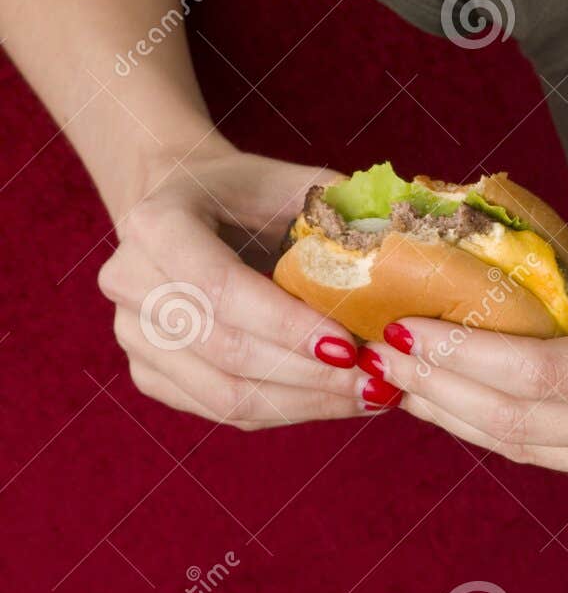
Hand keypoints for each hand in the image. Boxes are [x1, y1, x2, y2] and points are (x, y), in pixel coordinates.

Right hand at [96, 144, 399, 427]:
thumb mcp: (295, 183)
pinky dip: (284, 410)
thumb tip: (413, 250)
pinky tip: (335, 399)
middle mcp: (130, 280)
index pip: (222, 288)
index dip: (285, 324)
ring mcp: (132, 334)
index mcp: (156, 223)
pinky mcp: (148, 372)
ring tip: (369, 394)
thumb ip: (343, 212)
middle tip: (377, 378)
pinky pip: (219, 409)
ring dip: (304, 402)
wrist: (188, 201)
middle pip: (224, 350)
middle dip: (307, 374)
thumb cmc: (252, 191)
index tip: (350, 345)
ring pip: (223, 394)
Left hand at [360, 246, 567, 505]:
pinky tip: (476, 400)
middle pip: (517, 425)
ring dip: (461, 417)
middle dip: (439, 390)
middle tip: (385, 353)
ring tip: (410, 379)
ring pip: (530, 453)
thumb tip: (524, 254)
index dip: (461, 357)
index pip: (536, 376)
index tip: (407, 327)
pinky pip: (566, 458)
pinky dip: (512, 429)